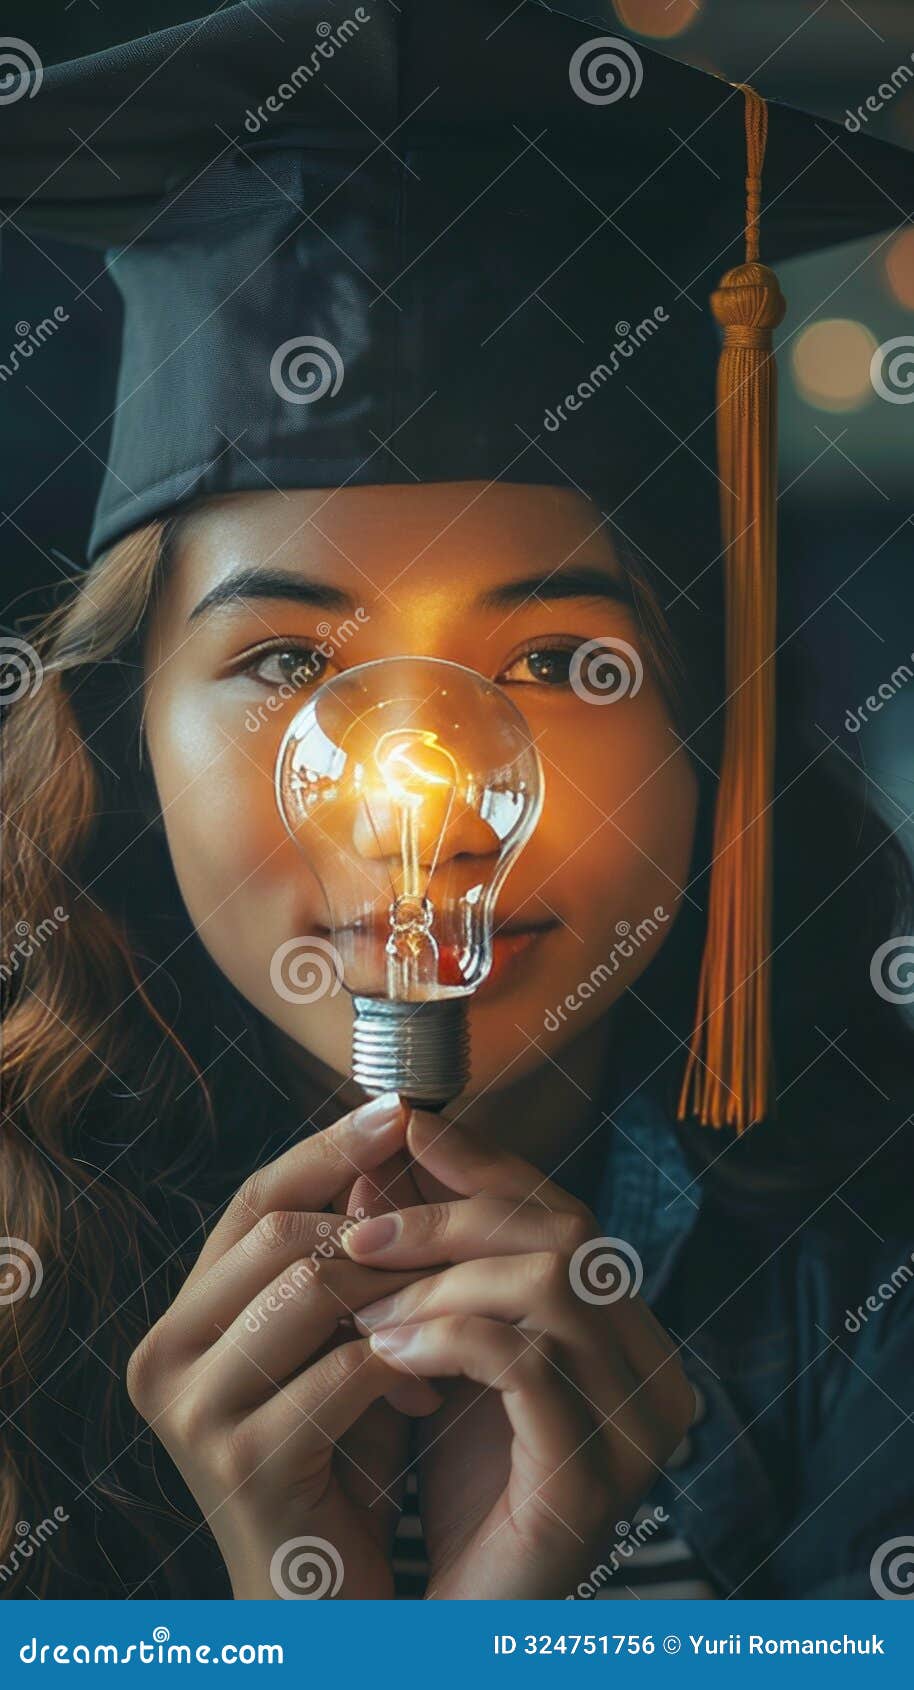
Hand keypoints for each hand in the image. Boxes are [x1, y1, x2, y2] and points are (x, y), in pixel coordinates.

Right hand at [126, 1093, 435, 1598]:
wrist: (323, 1608)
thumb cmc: (339, 1465)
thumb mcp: (339, 1346)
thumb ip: (351, 1259)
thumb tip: (396, 1146)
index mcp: (182, 1321)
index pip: (256, 1201)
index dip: (328, 1149)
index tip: (402, 1110)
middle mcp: (165, 1357)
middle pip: (283, 1233)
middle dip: (379, 1225)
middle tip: (451, 1237)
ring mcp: (195, 1413)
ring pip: (315, 1288)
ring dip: (400, 1296)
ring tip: (445, 1323)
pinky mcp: (245, 1464)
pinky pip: (348, 1370)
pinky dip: (407, 1371)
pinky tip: (432, 1401)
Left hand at [343, 1110, 694, 1598]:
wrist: (458, 1623)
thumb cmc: (453, 1487)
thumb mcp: (443, 1353)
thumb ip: (425, 1267)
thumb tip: (374, 1164)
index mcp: (627, 1336)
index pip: (565, 1216)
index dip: (489, 1167)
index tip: (410, 1131)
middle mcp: (651, 1373)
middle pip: (564, 1236)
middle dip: (452, 1217)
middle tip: (360, 1231)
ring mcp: (633, 1428)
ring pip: (547, 1287)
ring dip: (437, 1283)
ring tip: (364, 1308)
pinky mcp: (591, 1479)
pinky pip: (526, 1366)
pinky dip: (447, 1340)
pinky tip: (385, 1355)